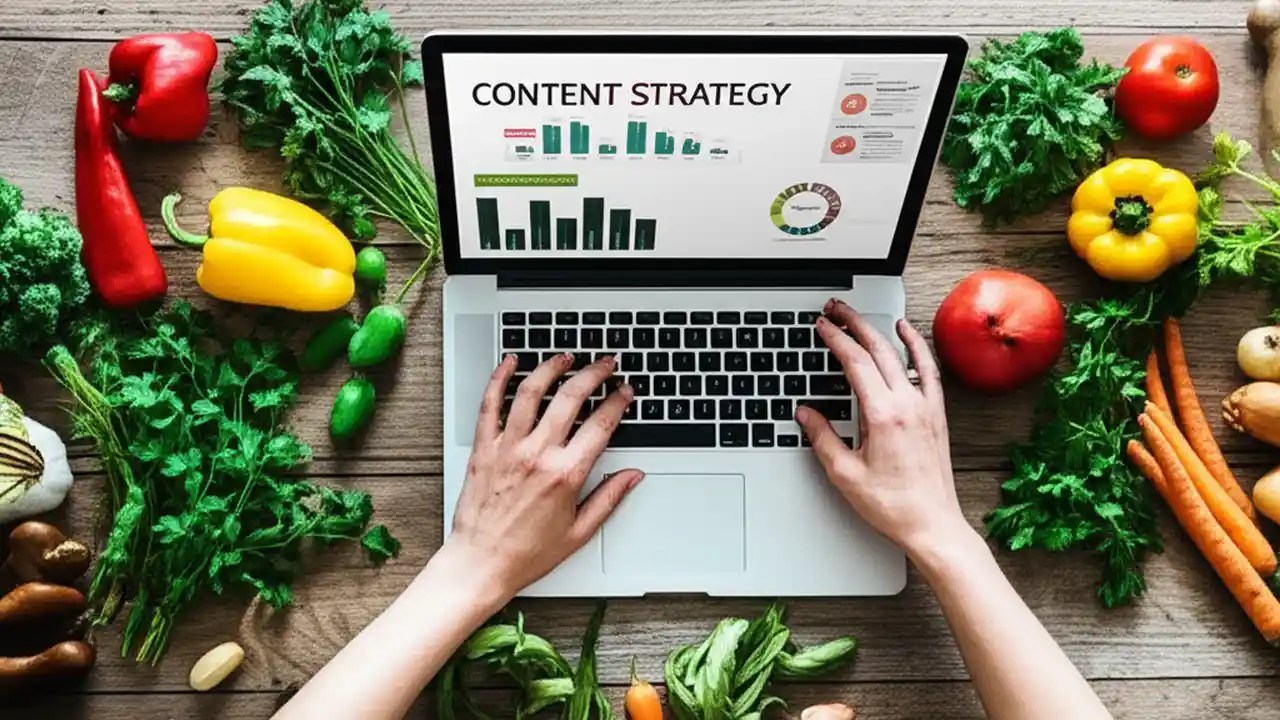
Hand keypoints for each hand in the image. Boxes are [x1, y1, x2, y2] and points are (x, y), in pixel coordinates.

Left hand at [445, 352, 643, 598]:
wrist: (480, 564)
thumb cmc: (526, 554)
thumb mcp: (580, 532)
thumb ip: (609, 498)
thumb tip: (632, 476)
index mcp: (566, 474)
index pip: (601, 424)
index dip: (618, 401)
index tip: (624, 391)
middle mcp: (537, 455)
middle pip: (571, 397)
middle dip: (594, 373)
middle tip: (605, 363)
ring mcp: (508, 448)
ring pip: (531, 391)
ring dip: (552, 367)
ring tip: (565, 357)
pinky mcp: (483, 448)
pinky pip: (489, 404)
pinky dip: (499, 378)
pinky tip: (509, 363)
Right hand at [795, 299, 968, 554]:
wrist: (932, 525)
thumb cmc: (893, 506)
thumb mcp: (844, 474)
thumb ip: (822, 438)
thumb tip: (806, 414)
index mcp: (883, 416)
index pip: (855, 363)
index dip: (835, 340)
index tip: (822, 327)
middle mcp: (908, 405)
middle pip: (878, 350)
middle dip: (853, 324)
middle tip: (834, 310)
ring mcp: (926, 407)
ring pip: (902, 354)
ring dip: (880, 330)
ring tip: (863, 316)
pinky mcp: (936, 414)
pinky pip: (928, 369)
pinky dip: (917, 347)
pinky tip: (908, 336)